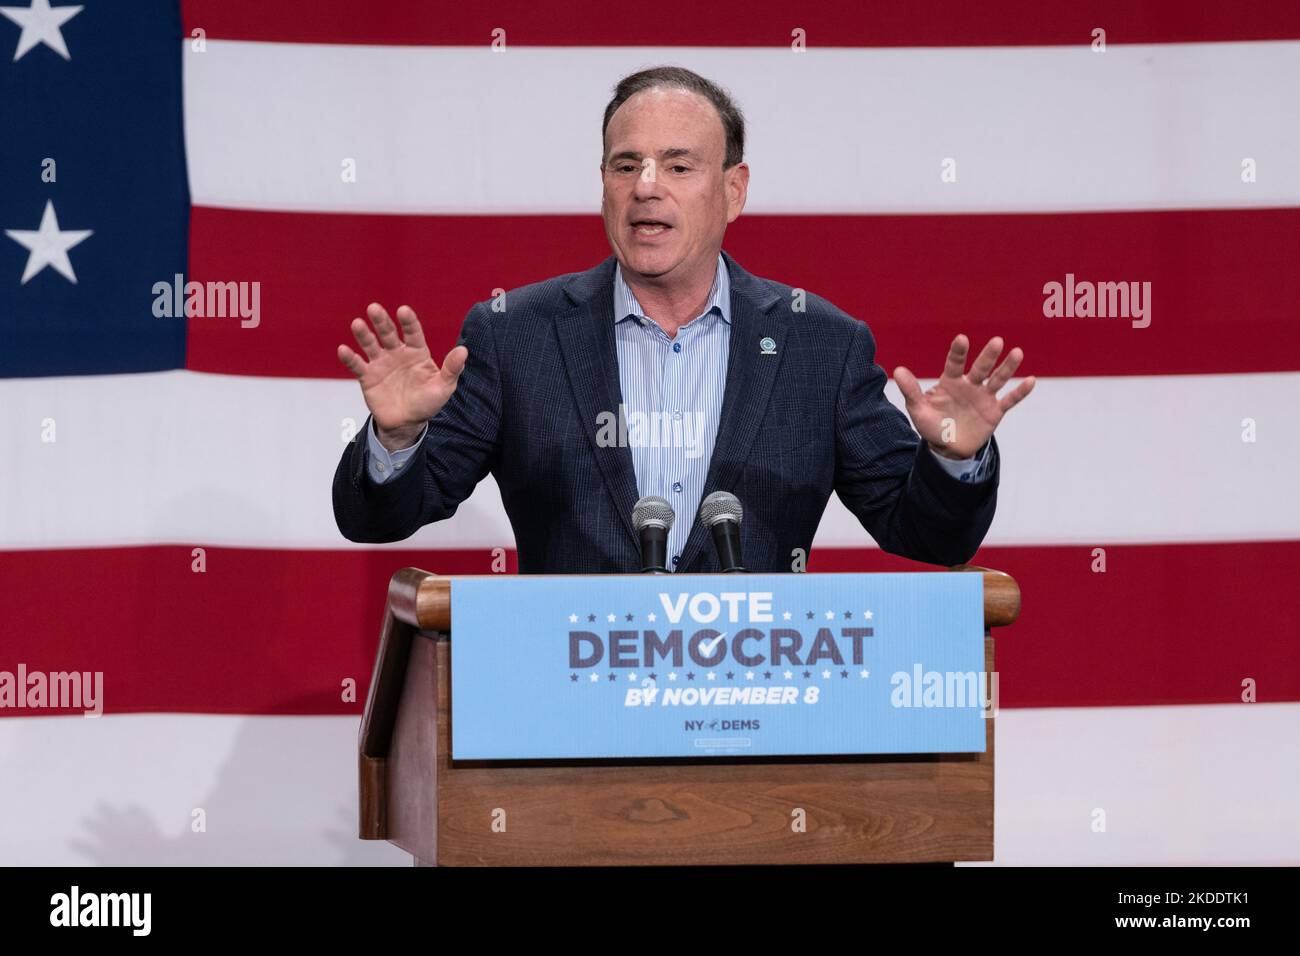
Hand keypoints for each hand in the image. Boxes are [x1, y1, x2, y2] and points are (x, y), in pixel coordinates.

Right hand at [337, 303, 467, 450]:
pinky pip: (357, 365)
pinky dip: (350, 358)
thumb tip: (463, 350)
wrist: (407, 423)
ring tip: (357, 324)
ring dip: (364, 334)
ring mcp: (381, 363)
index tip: (403, 311)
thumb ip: (452, 369)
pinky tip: (344, 350)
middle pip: (388, 333)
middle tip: (374, 308)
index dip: (408, 322)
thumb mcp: (444, 387)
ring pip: (370, 345)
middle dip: (381, 321)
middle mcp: (397, 354)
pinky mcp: (368, 377)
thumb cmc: (427, 403)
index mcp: (417, 353)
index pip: (413, 333)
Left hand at [893, 334, 1034, 459]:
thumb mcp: (918, 409)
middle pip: (980, 368)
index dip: (958, 352)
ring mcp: (984, 397)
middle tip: (996, 341)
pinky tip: (1030, 381)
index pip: (954, 364)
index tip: (961, 339)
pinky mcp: (995, 411)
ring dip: (1007, 368)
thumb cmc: (931, 425)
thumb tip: (897, 370)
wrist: (948, 447)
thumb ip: (911, 391)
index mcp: (950, 382)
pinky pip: (1009, 400)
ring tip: (1016, 353)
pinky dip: (1019, 392)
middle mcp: (969, 385)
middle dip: (987, 356)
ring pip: (997, 379)